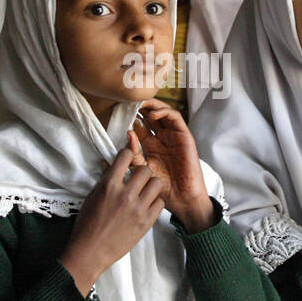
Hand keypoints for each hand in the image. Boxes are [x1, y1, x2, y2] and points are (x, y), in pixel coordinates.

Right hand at [59, 138, 165, 294]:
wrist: (90, 252)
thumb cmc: (87, 225)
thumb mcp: (92, 197)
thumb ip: (105, 180)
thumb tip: (112, 164)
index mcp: (108, 186)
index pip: (126, 156)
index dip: (128, 156)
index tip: (128, 160)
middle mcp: (125, 195)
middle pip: (146, 169)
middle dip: (142, 172)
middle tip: (138, 180)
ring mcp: (137, 209)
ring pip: (157, 184)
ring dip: (151, 186)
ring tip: (144, 193)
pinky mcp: (146, 222)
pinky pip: (160, 203)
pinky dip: (155, 203)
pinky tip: (146, 206)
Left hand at [132, 99, 213, 231]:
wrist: (182, 200)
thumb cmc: (163, 189)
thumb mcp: (142, 170)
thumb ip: (134, 155)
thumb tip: (126, 135)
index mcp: (151, 146)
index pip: (139, 126)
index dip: (129, 118)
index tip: (117, 112)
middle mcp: (162, 138)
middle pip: (150, 116)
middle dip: (139, 107)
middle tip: (127, 101)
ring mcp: (173, 136)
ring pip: (162, 113)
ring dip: (151, 105)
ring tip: (140, 103)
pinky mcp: (184, 136)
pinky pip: (175, 118)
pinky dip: (164, 112)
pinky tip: (152, 115)